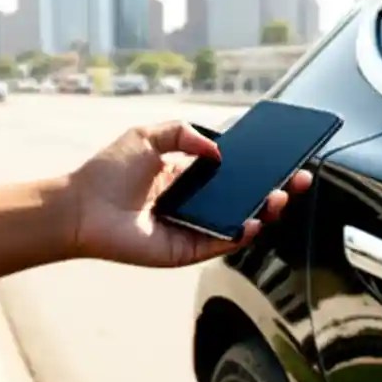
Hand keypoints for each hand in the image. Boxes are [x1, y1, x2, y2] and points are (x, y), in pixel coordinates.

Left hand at [65, 120, 313, 266]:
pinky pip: (223, 243)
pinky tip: (256, 220)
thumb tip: (219, 149)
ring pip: (242, 221)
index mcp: (188, 176)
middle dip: (276, 189)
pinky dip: (242, 233)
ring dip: (267, 211)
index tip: (284, 156)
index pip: (234, 171)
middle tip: (299, 179)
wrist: (82, 206)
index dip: (260, 166)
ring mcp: (195, 227)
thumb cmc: (108, 171)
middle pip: (246, 198)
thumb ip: (183, 133)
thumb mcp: (147, 135)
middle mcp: (197, 203)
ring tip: (282, 196)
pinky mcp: (188, 249)